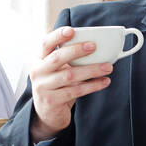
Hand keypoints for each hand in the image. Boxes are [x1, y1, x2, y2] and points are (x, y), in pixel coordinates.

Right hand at [29, 25, 114, 141]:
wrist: (48, 114)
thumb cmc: (57, 87)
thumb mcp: (58, 70)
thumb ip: (69, 60)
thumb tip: (95, 49)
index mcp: (38, 60)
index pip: (45, 43)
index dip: (57, 36)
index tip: (72, 30)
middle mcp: (37, 72)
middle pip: (57, 57)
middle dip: (77, 50)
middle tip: (94, 46)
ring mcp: (43, 87)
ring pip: (70, 75)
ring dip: (91, 70)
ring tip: (108, 67)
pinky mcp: (52, 100)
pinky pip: (76, 91)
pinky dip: (93, 85)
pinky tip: (104, 81)